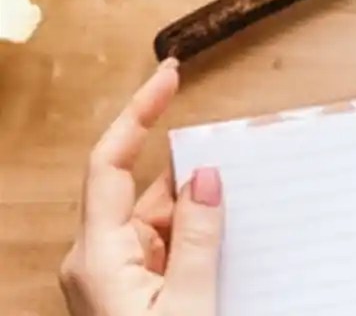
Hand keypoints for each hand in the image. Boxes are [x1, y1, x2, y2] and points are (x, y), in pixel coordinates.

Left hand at [60, 60, 224, 315]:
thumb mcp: (192, 302)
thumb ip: (200, 234)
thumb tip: (208, 175)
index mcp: (99, 258)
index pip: (109, 165)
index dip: (137, 114)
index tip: (170, 78)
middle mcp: (97, 261)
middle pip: (141, 193)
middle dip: (190, 178)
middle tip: (239, 159)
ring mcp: (113, 277)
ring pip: (158, 221)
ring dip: (199, 213)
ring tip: (243, 216)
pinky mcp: (131, 291)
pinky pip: (165, 246)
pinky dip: (197, 237)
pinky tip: (229, 243)